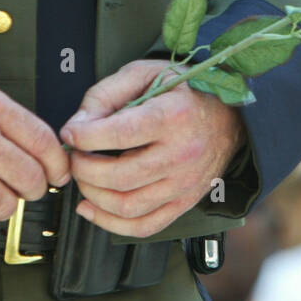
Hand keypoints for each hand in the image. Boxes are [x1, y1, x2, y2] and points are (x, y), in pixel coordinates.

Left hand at [60, 59, 245, 237]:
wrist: (229, 117)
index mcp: (173, 116)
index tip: (71, 134)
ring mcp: (185, 183)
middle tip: (74, 158)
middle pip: (118, 176)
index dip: (84, 137)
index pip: (118, 135)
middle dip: (83, 170)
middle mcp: (182, 154)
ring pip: (127, 206)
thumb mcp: (145, 74)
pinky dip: (111, 224)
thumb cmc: (184, 93)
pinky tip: (92, 208)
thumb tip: (75, 127)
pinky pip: (144, 226)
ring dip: (93, 196)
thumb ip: (105, 94)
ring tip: (84, 179)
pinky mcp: (185, 202)